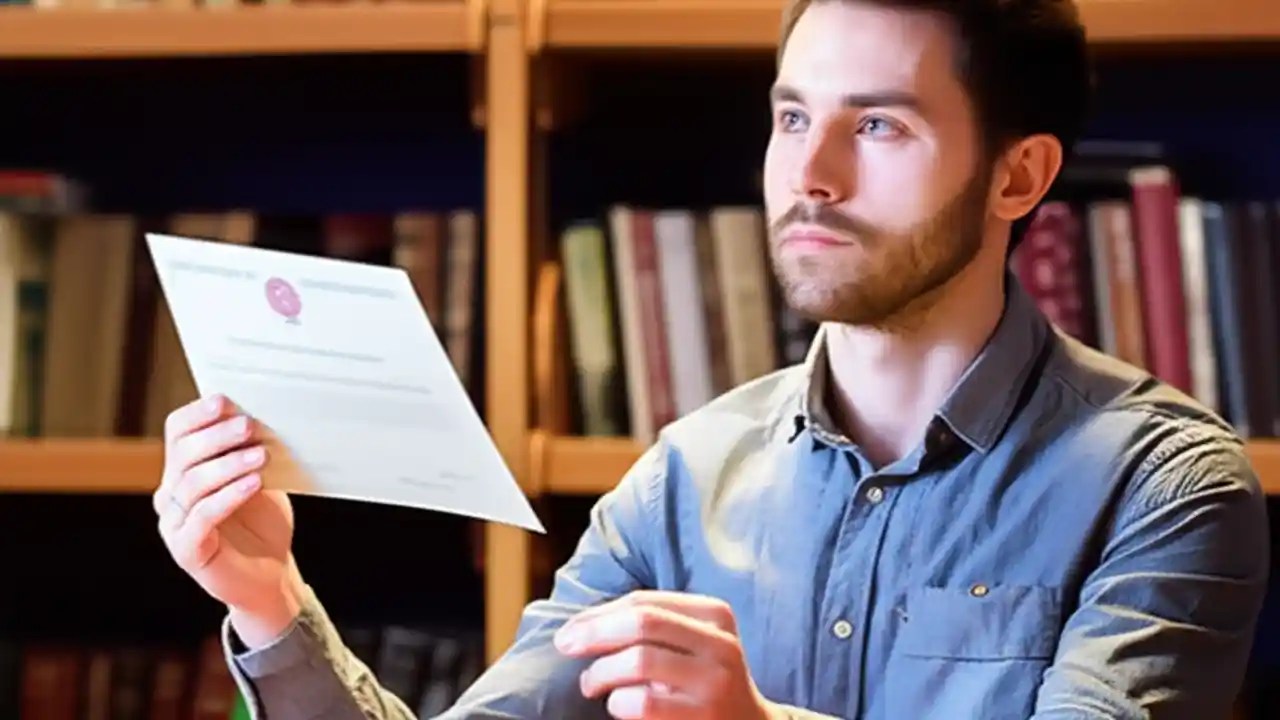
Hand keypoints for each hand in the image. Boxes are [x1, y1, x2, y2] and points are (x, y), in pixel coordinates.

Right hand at [153, 394, 300, 646]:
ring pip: (192, 484)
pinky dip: (229, 496)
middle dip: (217, 436)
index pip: (177, 433)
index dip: (197, 415)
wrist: (270, 573)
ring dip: (228, 465)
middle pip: (182, 455)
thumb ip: (251, 450)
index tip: (225, 401)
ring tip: (261, 455)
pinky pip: (202, 518)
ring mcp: (174, 524)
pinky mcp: (187, 551)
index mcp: (183, 470)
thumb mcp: (259, 477)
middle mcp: (171, 495)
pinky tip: (254, 483)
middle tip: (249, 425)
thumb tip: (258, 413)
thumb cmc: (262, 522)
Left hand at [554, 591, 781, 719]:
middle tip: (566, 647)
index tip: (569, 629)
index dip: (598, 613)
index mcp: (714, 614)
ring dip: (601, 672)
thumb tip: (582, 624)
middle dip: (594, 632)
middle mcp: (720, 643)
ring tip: (590, 685)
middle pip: (641, 622)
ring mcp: (716, 682)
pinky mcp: (705, 717)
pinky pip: (643, 702)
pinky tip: (618, 705)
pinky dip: (619, 702)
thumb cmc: (703, 681)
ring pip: (640, 660)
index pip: (644, 602)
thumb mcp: (692, 644)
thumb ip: (652, 627)